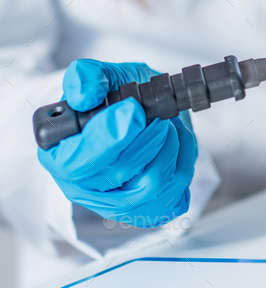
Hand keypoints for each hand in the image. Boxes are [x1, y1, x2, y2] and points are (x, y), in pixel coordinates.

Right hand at [38, 59, 196, 227]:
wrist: (140, 111)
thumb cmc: (115, 97)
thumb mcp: (101, 76)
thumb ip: (87, 77)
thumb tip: (84, 95)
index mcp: (59, 156)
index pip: (77, 164)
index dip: (108, 138)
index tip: (134, 110)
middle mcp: (83, 188)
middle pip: (118, 176)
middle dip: (146, 138)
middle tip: (155, 114)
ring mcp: (115, 205)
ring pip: (150, 187)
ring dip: (167, 148)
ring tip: (166, 125)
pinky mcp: (147, 210)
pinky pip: (173, 197)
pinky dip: (183, 162)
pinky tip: (176, 142)